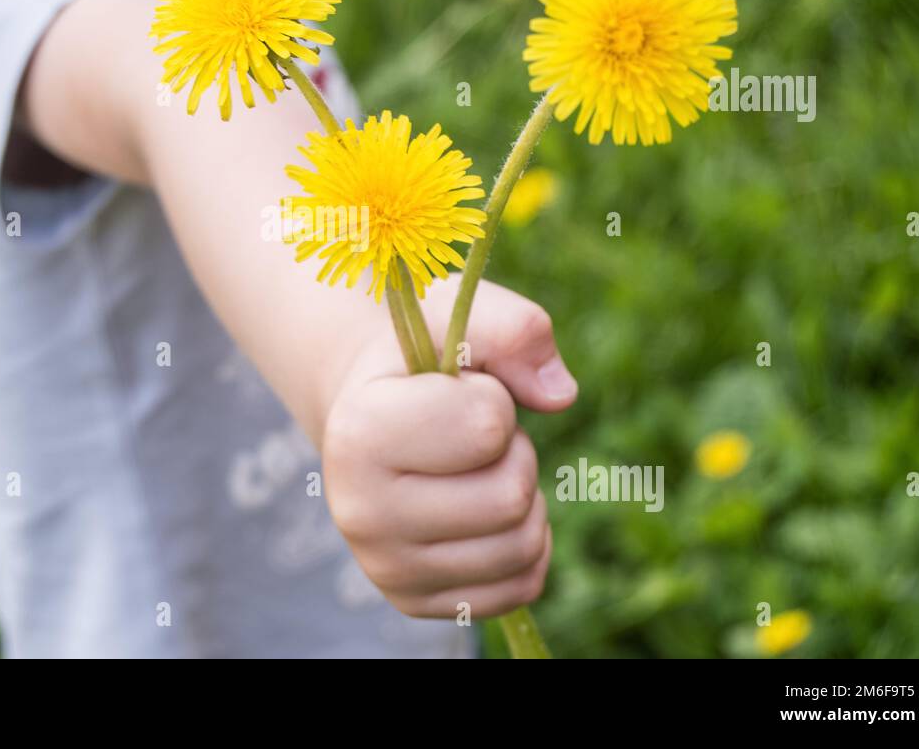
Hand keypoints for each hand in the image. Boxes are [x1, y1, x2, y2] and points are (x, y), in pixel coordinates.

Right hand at [322, 281, 575, 618]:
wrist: (366, 415)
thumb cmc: (417, 360)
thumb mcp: (456, 315)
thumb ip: (513, 329)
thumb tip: (559, 395)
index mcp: (358, 433)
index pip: (487, 426)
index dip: (493, 396)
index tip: (454, 389)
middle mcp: (360, 512)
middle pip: (511, 496)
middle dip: (513, 452)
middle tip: (470, 434)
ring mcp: (384, 567)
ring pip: (522, 546)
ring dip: (522, 498)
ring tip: (475, 469)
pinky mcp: (415, 602)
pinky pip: (521, 586)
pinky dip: (525, 545)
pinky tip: (485, 511)